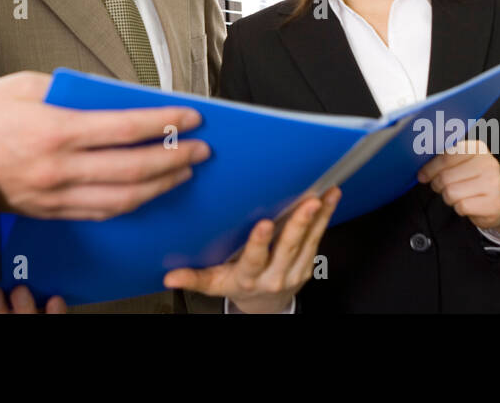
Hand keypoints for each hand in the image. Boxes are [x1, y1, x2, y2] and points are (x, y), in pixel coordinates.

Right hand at [0, 71, 209, 220]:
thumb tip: (104, 93)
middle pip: (134, 168)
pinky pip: (100, 212)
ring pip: (123, 198)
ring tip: (182, 172)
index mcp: (55, 129)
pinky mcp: (50, 211)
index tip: (189, 116)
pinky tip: (147, 193)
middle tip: (200, 149)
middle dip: (174, 157)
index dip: (164, 122)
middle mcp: (60, 168)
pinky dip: (131, 203)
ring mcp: (56, 195)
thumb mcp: (21, 84)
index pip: (126, 127)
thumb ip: (67, 88)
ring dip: (160, 186)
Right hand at [162, 187, 340, 313]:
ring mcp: (295, 272)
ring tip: (325, 195)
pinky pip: (318, 239)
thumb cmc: (237, 285)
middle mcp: (274, 276)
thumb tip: (169, 278)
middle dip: (299, 224)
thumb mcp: (214, 283)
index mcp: (248, 277)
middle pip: (288, 249)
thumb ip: (194, 278)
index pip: (254, 259)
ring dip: (319, 218)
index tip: (263, 225)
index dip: (259, 243)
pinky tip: (331, 198)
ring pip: (309, 243)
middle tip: (308, 203)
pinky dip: (326, 218)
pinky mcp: (308, 265)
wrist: (265, 305)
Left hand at [417, 139, 499, 234]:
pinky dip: (459, 208)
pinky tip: (466, 204)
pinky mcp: (495, 204)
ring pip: (451, 192)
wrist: (494, 204)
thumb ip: (442, 159)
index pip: (447, 156)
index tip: (422, 175)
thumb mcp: (459, 164)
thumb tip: (420, 164)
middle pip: (446, 176)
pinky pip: (462, 206)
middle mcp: (489, 164)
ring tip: (456, 196)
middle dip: (438, 185)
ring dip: (448, 197)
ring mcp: (494, 184)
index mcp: (478, 148)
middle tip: (441, 187)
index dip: (430, 168)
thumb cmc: (472, 181)